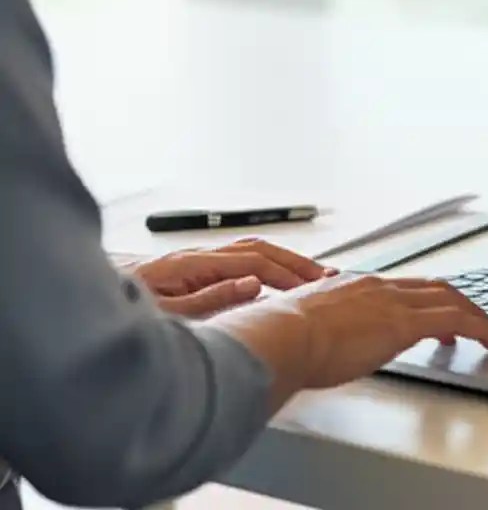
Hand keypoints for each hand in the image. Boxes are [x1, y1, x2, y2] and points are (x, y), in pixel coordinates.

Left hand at [134, 238, 328, 316]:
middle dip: (295, 262)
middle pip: (257, 250)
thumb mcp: (170, 315)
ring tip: (309, 275)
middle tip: (326, 276)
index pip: (254, 263)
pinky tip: (271, 280)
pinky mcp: (187, 272)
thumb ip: (213, 299)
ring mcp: (191, 262)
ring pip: (248, 252)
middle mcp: (194, 258)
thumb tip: (252, 284)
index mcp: (192, 265)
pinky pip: (236, 261)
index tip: (314, 288)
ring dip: (282, 261)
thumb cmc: (121, 316)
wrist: (84, 316)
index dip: (288, 275)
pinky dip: (263, 266)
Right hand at [211, 273, 487, 398]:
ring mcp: (393, 302)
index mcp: (355, 287)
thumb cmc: (281, 339)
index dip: (428, 298)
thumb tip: (325, 345)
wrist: (278, 337)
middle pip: (434, 288)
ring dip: (477, 316)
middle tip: (478, 321)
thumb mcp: (308, 328)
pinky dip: (481, 328)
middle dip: (461, 303)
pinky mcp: (403, 323)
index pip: (404, 288)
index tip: (439, 313)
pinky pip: (456, 320)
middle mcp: (378, 287)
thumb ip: (324, 331)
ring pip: (451, 299)